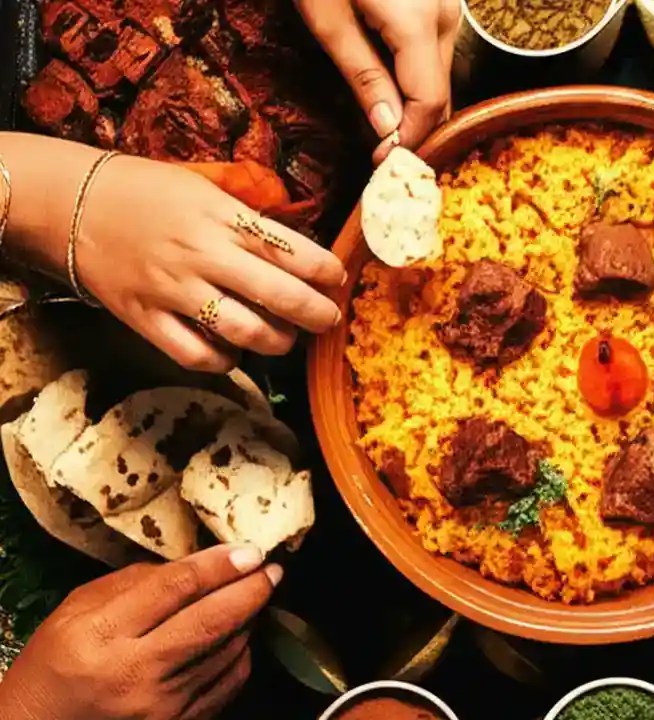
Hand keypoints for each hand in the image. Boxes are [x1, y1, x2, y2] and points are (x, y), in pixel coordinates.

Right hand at [0, 545, 281, 719]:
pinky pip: (228, 683)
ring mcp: (161, 705)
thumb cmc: (56, 665)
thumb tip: (198, 563)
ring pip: (228, 651)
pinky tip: (237, 637)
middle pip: (213, 620)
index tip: (250, 550)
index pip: (177, 588)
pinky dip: (240, 655)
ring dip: (249, 620)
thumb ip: (135, 581)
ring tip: (250, 599)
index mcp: (102, 634)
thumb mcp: (77, 611)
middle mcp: (134, 672)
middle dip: (251, 589)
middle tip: (270, 569)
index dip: (220, 564)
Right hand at [76, 153, 344, 372]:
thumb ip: (249, 217)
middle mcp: (203, 255)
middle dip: (316, 313)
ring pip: (244, 332)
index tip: (337, 278)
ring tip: (287, 337)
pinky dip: (225, 361)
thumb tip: (299, 244)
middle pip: (279, 295)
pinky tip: (235, 352)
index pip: (292, 249)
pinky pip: (196, 355)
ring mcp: (173, 290)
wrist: (72, 202)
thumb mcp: (206, 188)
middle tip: (329, 318)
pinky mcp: (145, 318)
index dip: (325, 271)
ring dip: (278, 341)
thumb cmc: (147, 191)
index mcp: (223, 217)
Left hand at [295, 0, 461, 161]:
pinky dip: (416, 75)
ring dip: (414, 102)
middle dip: (413, 125)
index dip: (410, 137)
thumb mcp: (330, 21)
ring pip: (442, 75)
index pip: (430, 101)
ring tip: (379, 116)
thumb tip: (388, 129)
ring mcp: (449, 8)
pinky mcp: (441, 4)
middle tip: (380, 147)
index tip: (384, 159)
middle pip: (440, 91)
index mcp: (419, 23)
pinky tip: (387, 81)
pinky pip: (436, 53)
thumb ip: (364, 76)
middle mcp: (447, 17)